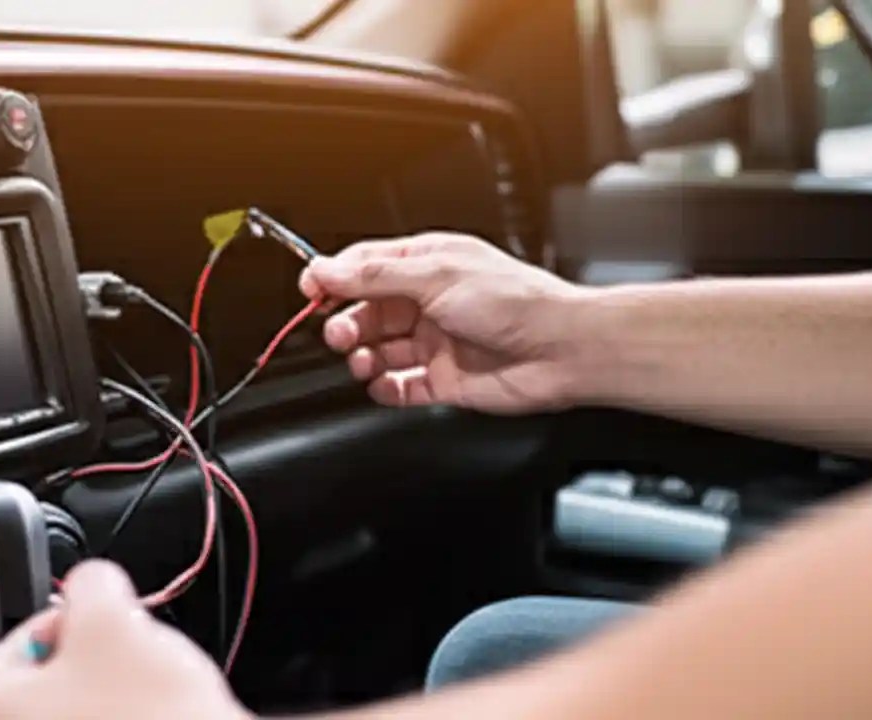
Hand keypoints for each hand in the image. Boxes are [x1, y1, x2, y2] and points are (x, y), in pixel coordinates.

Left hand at [0, 560, 250, 719]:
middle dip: (99, 660)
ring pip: (84, 712)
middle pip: (53, 682)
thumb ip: (91, 581)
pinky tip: (162, 718)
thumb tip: (91, 580)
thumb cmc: (149, 717)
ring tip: (156, 695)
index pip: (21, 638)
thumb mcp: (111, 618)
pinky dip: (131, 719)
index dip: (75, 615)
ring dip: (118, 697)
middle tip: (137, 654)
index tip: (110, 614)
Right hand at [299, 233, 584, 412]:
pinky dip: (384, 387)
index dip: (333, 278)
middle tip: (338, 332)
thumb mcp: (437, 275)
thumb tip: (329, 269)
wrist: (561, 350)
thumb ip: (377, 276)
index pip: (364, 267)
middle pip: (365, 311)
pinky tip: (382, 383)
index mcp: (427, 265)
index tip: (311, 291)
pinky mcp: (441, 379)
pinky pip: (399, 386)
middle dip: (345, 322)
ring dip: (360, 356)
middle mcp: (427, 302)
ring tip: (360, 360)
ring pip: (378, 350)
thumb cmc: (518, 303)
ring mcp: (433, 341)